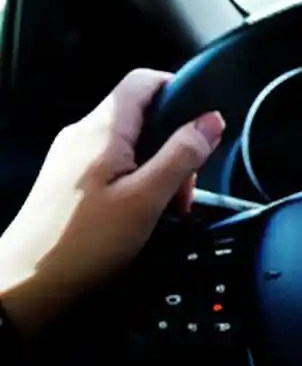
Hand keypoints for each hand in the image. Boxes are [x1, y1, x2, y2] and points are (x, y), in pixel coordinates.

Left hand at [0, 69, 223, 334]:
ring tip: (163, 206)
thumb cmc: (81, 245)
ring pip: (131, 141)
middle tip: (183, 186)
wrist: (26, 285)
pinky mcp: (68, 178)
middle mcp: (83, 134)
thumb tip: (211, 121)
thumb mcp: (146, 199)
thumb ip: (182, 156)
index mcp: (102, 130)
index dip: (178, 90)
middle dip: (173, 145)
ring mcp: (72, 155)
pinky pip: (113, 162)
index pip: (144, 80)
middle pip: (143, 114)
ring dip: (157, 167)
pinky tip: (141, 212)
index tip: (201, 122)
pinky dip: (136, 179)